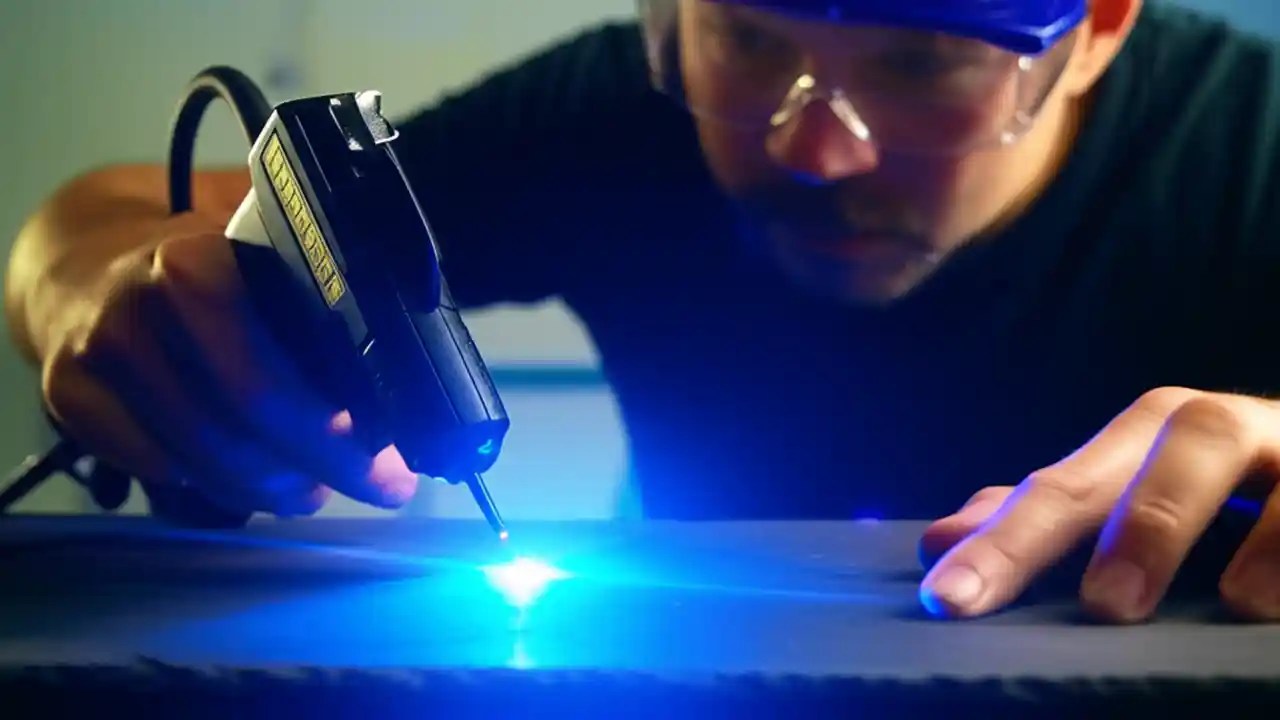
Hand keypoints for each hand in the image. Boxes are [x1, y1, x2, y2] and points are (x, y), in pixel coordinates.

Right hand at [40, 213, 418, 520]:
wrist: (84, 270)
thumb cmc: (203, 275)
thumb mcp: (263, 267)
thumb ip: (320, 312)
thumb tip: (410, 390)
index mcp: (205, 260)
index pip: (280, 361)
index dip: (339, 425)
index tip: (392, 458)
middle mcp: (145, 299)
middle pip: (246, 416)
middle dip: (324, 464)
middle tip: (376, 485)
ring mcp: (101, 351)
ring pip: (203, 454)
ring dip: (272, 487)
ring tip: (314, 488)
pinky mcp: (68, 396)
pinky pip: (158, 466)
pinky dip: (213, 487)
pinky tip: (248, 483)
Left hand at [917, 386, 1279, 622]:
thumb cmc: (1227, 499)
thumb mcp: (1130, 503)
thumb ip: (1045, 524)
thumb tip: (938, 543)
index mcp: (1145, 438)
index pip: (1056, 487)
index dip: (998, 541)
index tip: (945, 597)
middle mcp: (1206, 427)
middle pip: (1130, 448)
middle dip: (1072, 521)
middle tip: (1076, 603)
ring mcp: (1277, 442)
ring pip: (1216, 441)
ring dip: (1167, 518)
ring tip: (1125, 603)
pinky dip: (1279, 544)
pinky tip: (1251, 601)